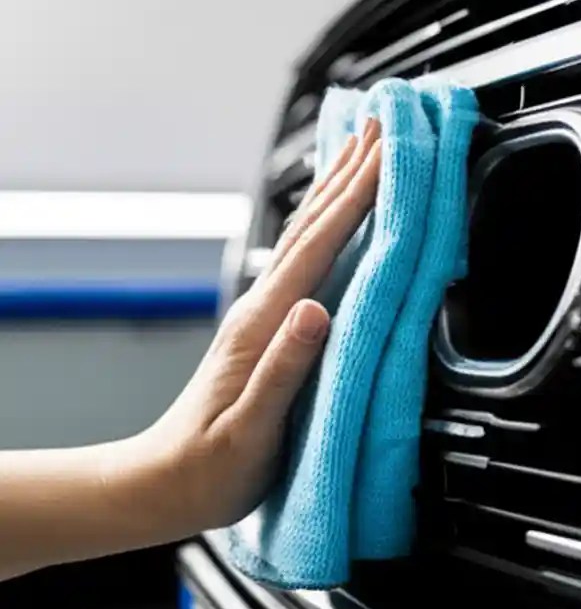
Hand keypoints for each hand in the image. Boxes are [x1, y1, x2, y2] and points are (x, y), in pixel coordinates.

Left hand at [127, 119, 383, 535]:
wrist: (165, 483)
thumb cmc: (211, 467)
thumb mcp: (252, 428)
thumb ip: (285, 367)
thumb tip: (318, 309)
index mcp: (264, 325)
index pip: (318, 248)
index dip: (356, 199)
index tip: (388, 156)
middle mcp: (263, 309)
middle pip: (313, 224)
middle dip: (349, 172)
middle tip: (381, 124)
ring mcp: (264, 315)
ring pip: (307, 234)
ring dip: (337, 188)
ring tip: (363, 150)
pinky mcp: (270, 328)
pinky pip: (305, 259)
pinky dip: (326, 224)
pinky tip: (336, 218)